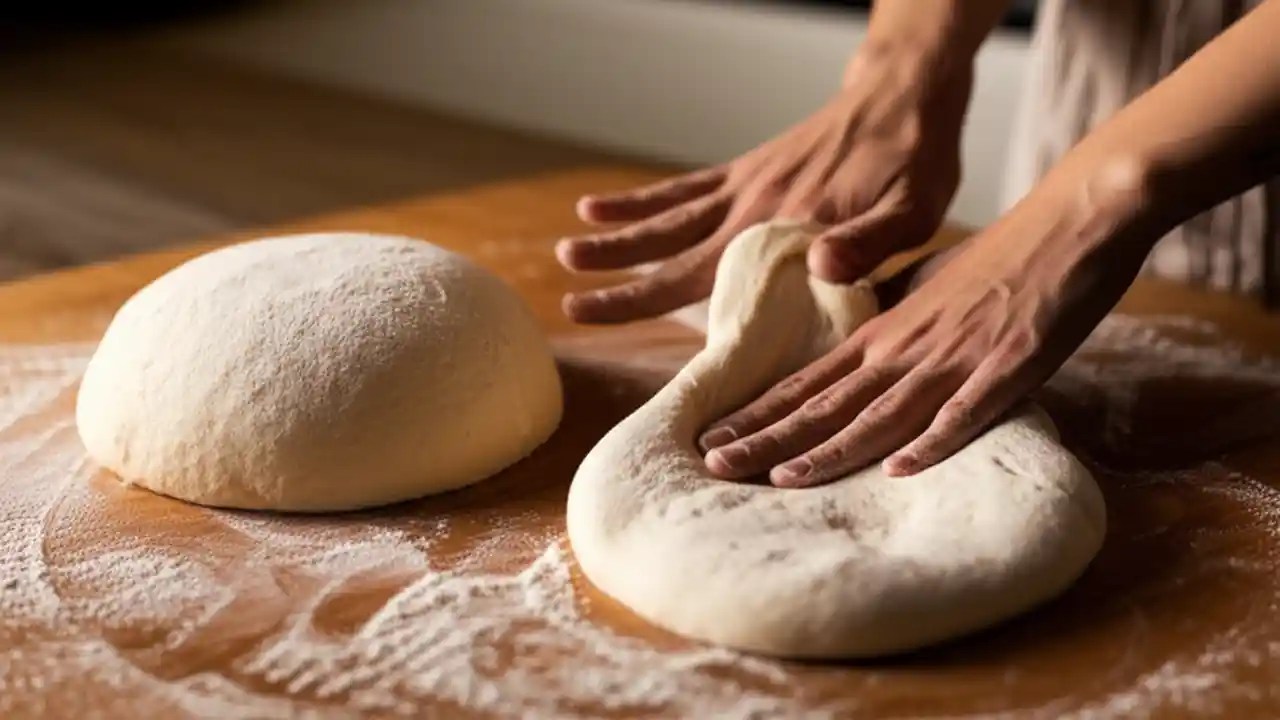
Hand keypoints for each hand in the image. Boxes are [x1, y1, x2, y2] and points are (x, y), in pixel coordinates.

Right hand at [556, 51, 970, 322]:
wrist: (903, 92)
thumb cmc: (914, 160)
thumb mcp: (911, 210)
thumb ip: (868, 243)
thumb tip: (818, 270)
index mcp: (780, 231)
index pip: (696, 276)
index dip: (639, 298)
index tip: (587, 311)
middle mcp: (749, 210)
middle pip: (668, 251)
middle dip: (616, 277)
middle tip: (566, 297)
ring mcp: (743, 188)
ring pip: (667, 219)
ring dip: (618, 236)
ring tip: (566, 249)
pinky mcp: (747, 171)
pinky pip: (686, 188)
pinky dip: (646, 199)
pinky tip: (605, 207)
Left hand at [698, 158, 1160, 485]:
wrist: (1073, 217)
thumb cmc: (1000, 258)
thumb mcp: (927, 290)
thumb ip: (889, 325)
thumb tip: (853, 351)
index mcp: (885, 332)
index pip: (807, 382)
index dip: (759, 414)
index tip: (710, 438)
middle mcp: (906, 347)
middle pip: (827, 404)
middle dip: (768, 438)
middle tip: (714, 465)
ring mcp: (957, 357)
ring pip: (881, 413)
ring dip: (831, 449)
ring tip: (780, 478)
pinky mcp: (1010, 364)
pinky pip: (968, 409)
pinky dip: (934, 441)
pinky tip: (901, 469)